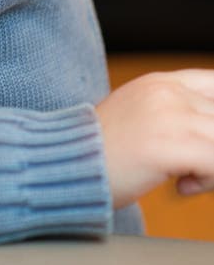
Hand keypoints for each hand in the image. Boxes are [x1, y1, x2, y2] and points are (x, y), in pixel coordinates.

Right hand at [96, 69, 213, 207]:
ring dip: (212, 167)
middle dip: (213, 148)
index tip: (205, 138)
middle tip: (195, 169)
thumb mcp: (141, 114)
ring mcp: (169, 115)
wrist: (67, 162)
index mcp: (161, 82)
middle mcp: (168, 92)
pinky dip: (207, 180)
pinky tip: (181, 185)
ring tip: (186, 177)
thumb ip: (174, 112)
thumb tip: (207, 131)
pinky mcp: (169, 145)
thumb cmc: (103, 149)